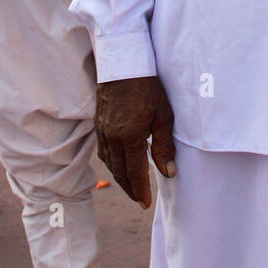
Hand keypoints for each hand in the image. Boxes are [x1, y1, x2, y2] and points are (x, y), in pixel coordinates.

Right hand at [95, 76, 175, 208]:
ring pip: (110, 163)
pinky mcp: (99, 124)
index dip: (140, 190)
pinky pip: (103, 152)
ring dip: (120, 178)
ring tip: (131, 186)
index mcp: (130, 137)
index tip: (145, 203)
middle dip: (130, 188)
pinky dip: (112, 163)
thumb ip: (164, 146)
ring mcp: (103, 131)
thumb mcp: (163, 116)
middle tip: (139, 200)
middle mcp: (112, 137)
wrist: (123, 64)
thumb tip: (168, 172)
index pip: (134, 172)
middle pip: (120, 172)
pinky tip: (118, 164)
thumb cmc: (148, 87)